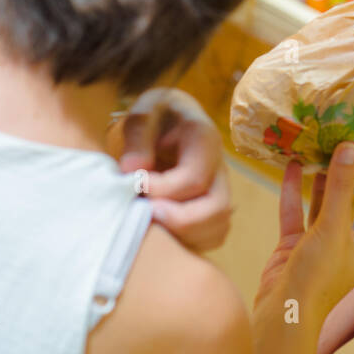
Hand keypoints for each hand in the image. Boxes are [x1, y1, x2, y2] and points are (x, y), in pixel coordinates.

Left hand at [114, 88, 232, 251]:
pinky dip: (190, 241)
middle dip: (180, 220)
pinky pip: (213, 236)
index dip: (162, 190)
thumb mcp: (144, 111)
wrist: (169, 118)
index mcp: (205, 139)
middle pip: (217, 208)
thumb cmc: (156, 114)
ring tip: (152, 223)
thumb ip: (137, 136)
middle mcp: (220, 168)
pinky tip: (163, 231)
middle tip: (146, 215)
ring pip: (219, 226)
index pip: (193, 178)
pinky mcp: (212, 207)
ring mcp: (219, 189)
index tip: (134, 185)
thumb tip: (133, 170)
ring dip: (185, 234)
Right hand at [255, 143, 353, 323]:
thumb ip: (339, 188)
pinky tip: (292, 165)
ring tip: (330, 152)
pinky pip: (297, 214)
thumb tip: (350, 148)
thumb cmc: (319, 277)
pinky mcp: (296, 246)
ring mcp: (321, 247)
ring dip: (327, 184)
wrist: (280, 311)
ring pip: (328, 209)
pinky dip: (294, 191)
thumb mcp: (333, 228)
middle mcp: (350, 248)